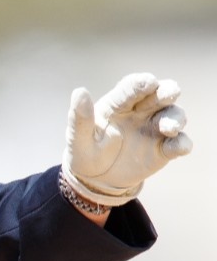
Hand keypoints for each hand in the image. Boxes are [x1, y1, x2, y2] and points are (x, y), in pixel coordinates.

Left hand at [62, 72, 191, 205]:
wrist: (96, 179)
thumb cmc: (85, 151)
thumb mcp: (78, 138)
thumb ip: (80, 118)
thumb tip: (79, 91)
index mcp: (118, 103)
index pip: (131, 88)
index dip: (141, 84)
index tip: (149, 82)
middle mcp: (141, 111)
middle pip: (160, 94)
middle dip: (167, 91)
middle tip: (170, 93)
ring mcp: (155, 128)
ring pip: (173, 115)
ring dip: (175, 119)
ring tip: (168, 128)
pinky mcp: (164, 149)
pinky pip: (178, 143)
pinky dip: (181, 144)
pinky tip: (179, 148)